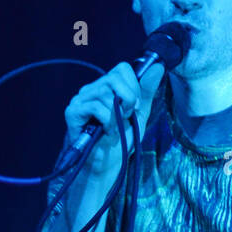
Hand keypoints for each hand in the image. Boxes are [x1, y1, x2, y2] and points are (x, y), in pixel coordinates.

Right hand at [64, 59, 165, 177]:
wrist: (106, 165)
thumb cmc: (121, 140)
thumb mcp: (139, 114)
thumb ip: (146, 91)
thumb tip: (158, 66)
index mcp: (107, 87)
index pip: (122, 69)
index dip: (134, 86)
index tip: (136, 106)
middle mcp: (92, 89)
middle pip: (114, 77)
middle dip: (128, 98)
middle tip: (127, 116)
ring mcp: (81, 99)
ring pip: (104, 92)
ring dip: (117, 113)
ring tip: (115, 127)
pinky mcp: (73, 112)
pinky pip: (95, 107)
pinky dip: (107, 121)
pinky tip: (107, 132)